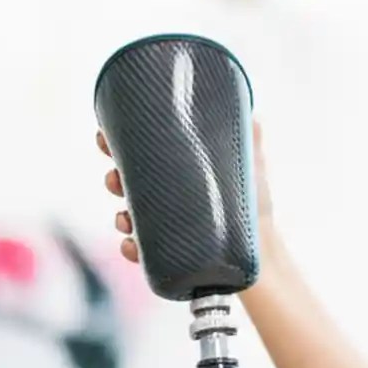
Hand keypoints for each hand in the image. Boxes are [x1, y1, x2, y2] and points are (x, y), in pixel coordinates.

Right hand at [97, 121, 274, 264]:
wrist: (265, 253)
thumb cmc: (255, 208)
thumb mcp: (252, 170)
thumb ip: (250, 140)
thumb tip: (254, 113)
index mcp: (177, 172)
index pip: (140, 153)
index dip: (116, 145)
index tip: (103, 137)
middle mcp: (167, 198)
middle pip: (126, 184)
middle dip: (114, 179)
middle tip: (113, 178)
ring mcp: (165, 227)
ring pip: (128, 217)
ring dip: (119, 216)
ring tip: (125, 218)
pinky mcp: (168, 255)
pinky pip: (140, 252)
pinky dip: (131, 248)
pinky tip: (131, 246)